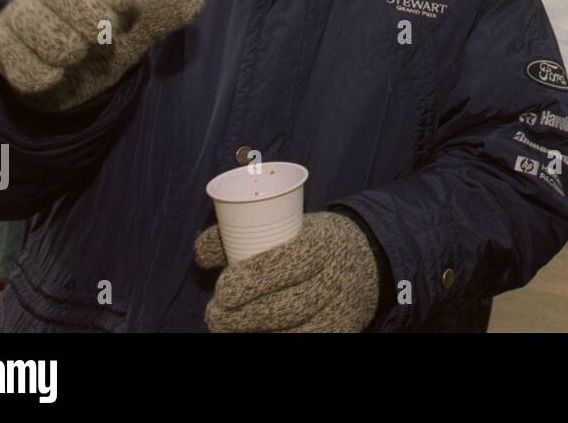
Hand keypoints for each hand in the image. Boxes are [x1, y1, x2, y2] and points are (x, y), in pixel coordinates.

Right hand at [0, 0, 203, 112]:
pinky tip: (53, 73)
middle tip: (99, 41)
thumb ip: (163, 10)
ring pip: (42, 30)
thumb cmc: (102, 43)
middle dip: (92, 26)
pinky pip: (24, 65)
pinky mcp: (0, 45)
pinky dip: (45, 76)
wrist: (59, 75)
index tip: (124, 12)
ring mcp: (21, 14)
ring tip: (74, 56)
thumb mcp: (135, 29)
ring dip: (67, 52)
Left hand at [194, 212, 380, 332]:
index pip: (291, 262)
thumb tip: (202, 254)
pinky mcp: (339, 331)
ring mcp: (338, 310)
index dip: (254, 278)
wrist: (365, 261)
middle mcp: (333, 279)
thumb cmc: (311, 243)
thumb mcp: (287, 227)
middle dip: (243, 315)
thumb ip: (240, 235)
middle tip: (214, 314)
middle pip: (287, 306)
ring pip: (292, 330)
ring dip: (252, 331)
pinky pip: (303, 340)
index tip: (223, 289)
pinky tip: (255, 334)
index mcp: (321, 243)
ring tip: (225, 325)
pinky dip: (274, 337)